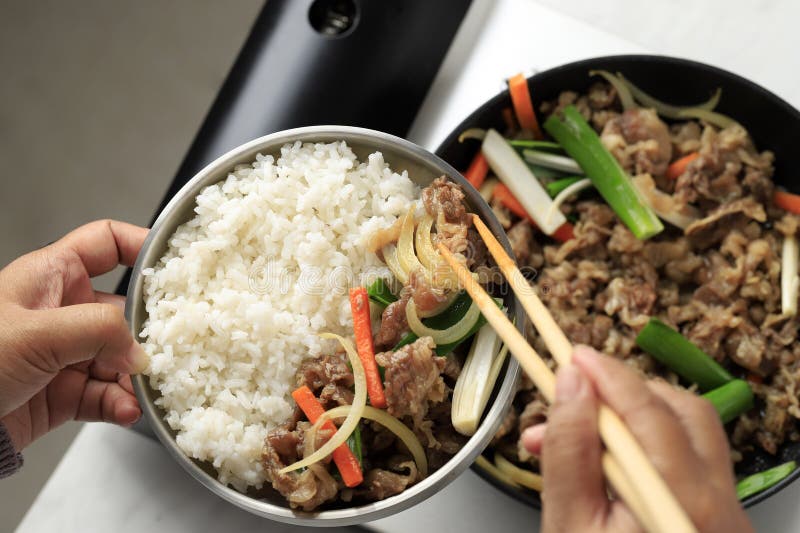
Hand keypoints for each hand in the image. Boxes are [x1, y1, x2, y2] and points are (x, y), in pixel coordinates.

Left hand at [0, 220, 148, 450]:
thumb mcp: (34, 333)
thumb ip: (97, 331)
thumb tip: (139, 350)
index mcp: (50, 277)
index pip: (106, 243)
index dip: (142, 244)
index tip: (175, 262)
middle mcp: (61, 311)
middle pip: (123, 309)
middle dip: (148, 331)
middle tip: (170, 345)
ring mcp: (63, 353)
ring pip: (120, 356)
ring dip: (136, 375)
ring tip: (146, 388)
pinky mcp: (62, 393)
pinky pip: (106, 394)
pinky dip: (121, 402)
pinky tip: (127, 408)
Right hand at [522, 345, 752, 532]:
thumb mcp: (567, 523)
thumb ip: (569, 450)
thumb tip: (570, 384)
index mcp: (680, 506)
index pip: (647, 413)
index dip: (607, 375)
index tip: (571, 356)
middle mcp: (719, 505)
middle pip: (679, 413)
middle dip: (621, 392)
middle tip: (570, 394)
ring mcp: (729, 514)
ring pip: (690, 432)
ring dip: (635, 415)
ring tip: (582, 430)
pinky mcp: (722, 518)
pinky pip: (691, 462)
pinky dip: (648, 446)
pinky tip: (607, 462)